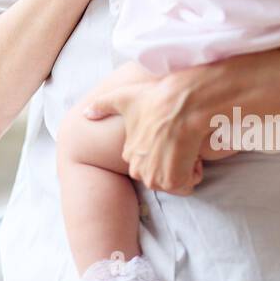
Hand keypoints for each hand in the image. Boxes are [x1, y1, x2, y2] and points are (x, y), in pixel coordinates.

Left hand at [82, 58, 213, 194]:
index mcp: (129, 154)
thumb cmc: (155, 98)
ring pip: (175, 179)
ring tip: (184, 143)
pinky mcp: (173, 181)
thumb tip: (86, 113)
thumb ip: (102, 105)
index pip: (149, 160)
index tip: (167, 132)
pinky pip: (188, 183)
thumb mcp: (123, 98)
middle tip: (177, 139)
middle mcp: (139, 169)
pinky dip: (193, 170)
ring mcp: (156, 177)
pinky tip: (191, 150)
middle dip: (173, 160)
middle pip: (161, 172)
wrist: (182, 103)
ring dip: (184, 165)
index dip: (162, 148)